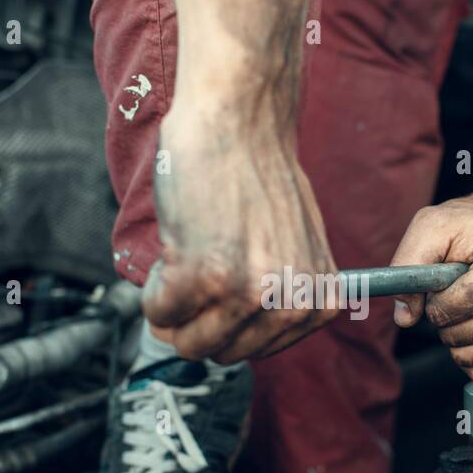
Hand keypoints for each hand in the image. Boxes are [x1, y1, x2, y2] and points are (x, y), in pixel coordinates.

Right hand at [141, 114, 339, 363]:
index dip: (228, 315)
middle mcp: (289, 303)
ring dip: (174, 303)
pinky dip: (154, 288)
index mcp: (319, 302)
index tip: (230, 271)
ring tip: (191, 252)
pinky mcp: (202, 275)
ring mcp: (247, 292)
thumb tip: (229, 347)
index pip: (255, 350)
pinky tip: (175, 246)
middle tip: (203, 260)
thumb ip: (281, 299)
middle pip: (219, 353)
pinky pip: (158, 312)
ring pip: (186, 341)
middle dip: (197, 315)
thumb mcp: (298, 250)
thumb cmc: (259, 177)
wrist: (240, 119)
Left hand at [391, 182, 472, 381]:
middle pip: (458, 338)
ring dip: (458, 336)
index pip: (451, 310)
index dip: (435, 297)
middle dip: (446, 318)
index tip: (447, 279)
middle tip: (461, 290)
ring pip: (469, 360)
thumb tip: (404, 317)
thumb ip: (408, 264)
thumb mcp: (434, 226)